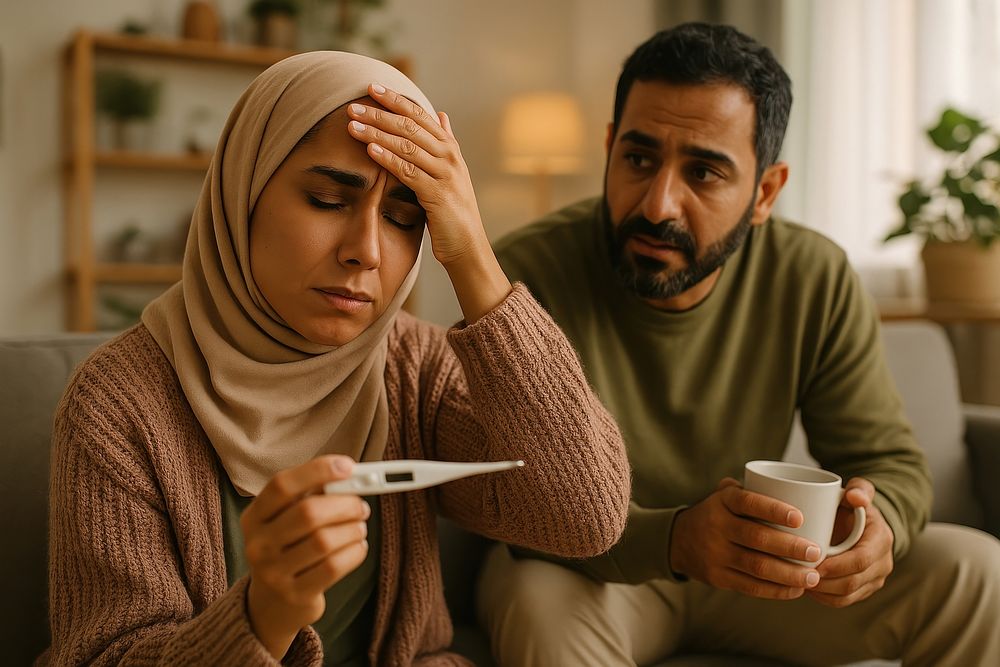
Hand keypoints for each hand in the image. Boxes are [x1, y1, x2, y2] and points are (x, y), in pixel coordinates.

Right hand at [241, 455, 370, 658]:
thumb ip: (312, 495)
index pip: (282, 485)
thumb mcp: (286, 520)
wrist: (272, 605)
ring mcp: (273, 573)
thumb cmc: (289, 548)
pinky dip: (355, 552)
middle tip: (361, 506)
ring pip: (324, 541)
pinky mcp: (295, 595)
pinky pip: (334, 566)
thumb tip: (351, 474)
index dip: (317, 470)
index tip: (348, 467)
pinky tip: (357, 547)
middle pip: (308, 512)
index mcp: (254, 517)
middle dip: (345, 504)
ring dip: (353, 529)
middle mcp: (257, 544)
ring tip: (359, 528)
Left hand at [347, 84, 510, 322]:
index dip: (396, 100)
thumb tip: (442, 115)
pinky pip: (409, 171)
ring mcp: (446, 175)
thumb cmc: (453, 212)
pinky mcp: (438, 195)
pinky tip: (370, 149)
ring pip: (407, 145)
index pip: (420, 116)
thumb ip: (444, 143)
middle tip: (353, 104)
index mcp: (450, 149)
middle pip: (411, 126)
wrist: (468, 247)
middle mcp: (450, 157)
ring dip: (377, 132)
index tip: (371, 87)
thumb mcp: (450, 173)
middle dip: (380, 112)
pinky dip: (388, 158)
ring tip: (352, 124)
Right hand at [670, 478, 822, 599]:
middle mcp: (717, 526)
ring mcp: (716, 554)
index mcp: (723, 502)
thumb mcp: (725, 495)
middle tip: (816, 552)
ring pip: (756, 566)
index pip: (749, 503)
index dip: (774, 510)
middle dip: (790, 547)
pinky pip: (750, 587)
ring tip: (812, 577)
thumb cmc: (717, 514)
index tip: (801, 518)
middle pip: (757, 538)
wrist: (678, 540)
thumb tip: (795, 486)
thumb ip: (753, 488)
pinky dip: (776, 590)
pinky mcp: (717, 577)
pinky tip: (796, 589)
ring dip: (788, 574)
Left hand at [807, 477, 893, 606]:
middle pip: (853, 582)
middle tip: (799, 575)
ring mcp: (874, 579)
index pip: (861, 559)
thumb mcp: (857, 491)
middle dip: (825, 581)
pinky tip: (806, 588)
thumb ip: (860, 489)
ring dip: (822, 592)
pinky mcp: (863, 589)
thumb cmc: (853, 506)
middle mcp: (882, 563)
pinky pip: (844, 601)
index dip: (837, 565)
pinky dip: (824, 598)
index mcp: (881, 539)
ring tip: (799, 581)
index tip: (813, 564)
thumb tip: (856, 497)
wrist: (861, 523)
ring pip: (847, 595)